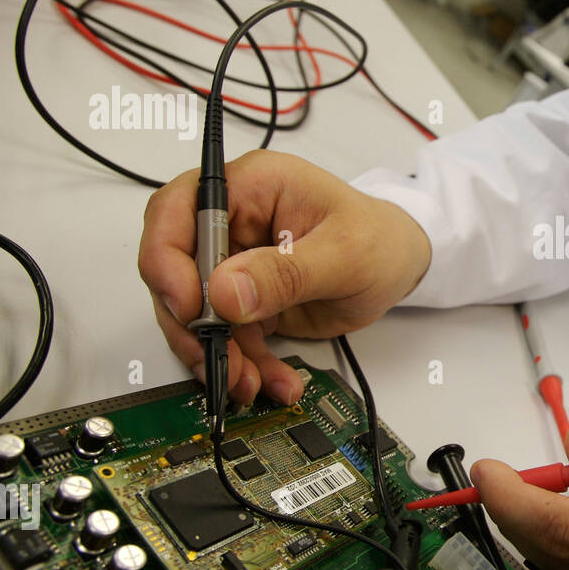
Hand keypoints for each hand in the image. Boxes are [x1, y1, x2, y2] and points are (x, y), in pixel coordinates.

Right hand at [138, 149, 430, 405]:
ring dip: (218, 355)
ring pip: (196, 315)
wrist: (401, 267)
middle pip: (175, 271)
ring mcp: (235, 265)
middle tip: (218, 360)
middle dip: (191, 324)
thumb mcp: (343, 255)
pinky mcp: (245, 302)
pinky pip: (227, 338)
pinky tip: (272, 381)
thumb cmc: (380, 240)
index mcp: (252, 187)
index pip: (178, 210)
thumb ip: (284, 273)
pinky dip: (244, 365)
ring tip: (250, 382)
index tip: (187, 306)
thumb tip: (224, 292)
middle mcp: (233, 222)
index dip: (167, 259)